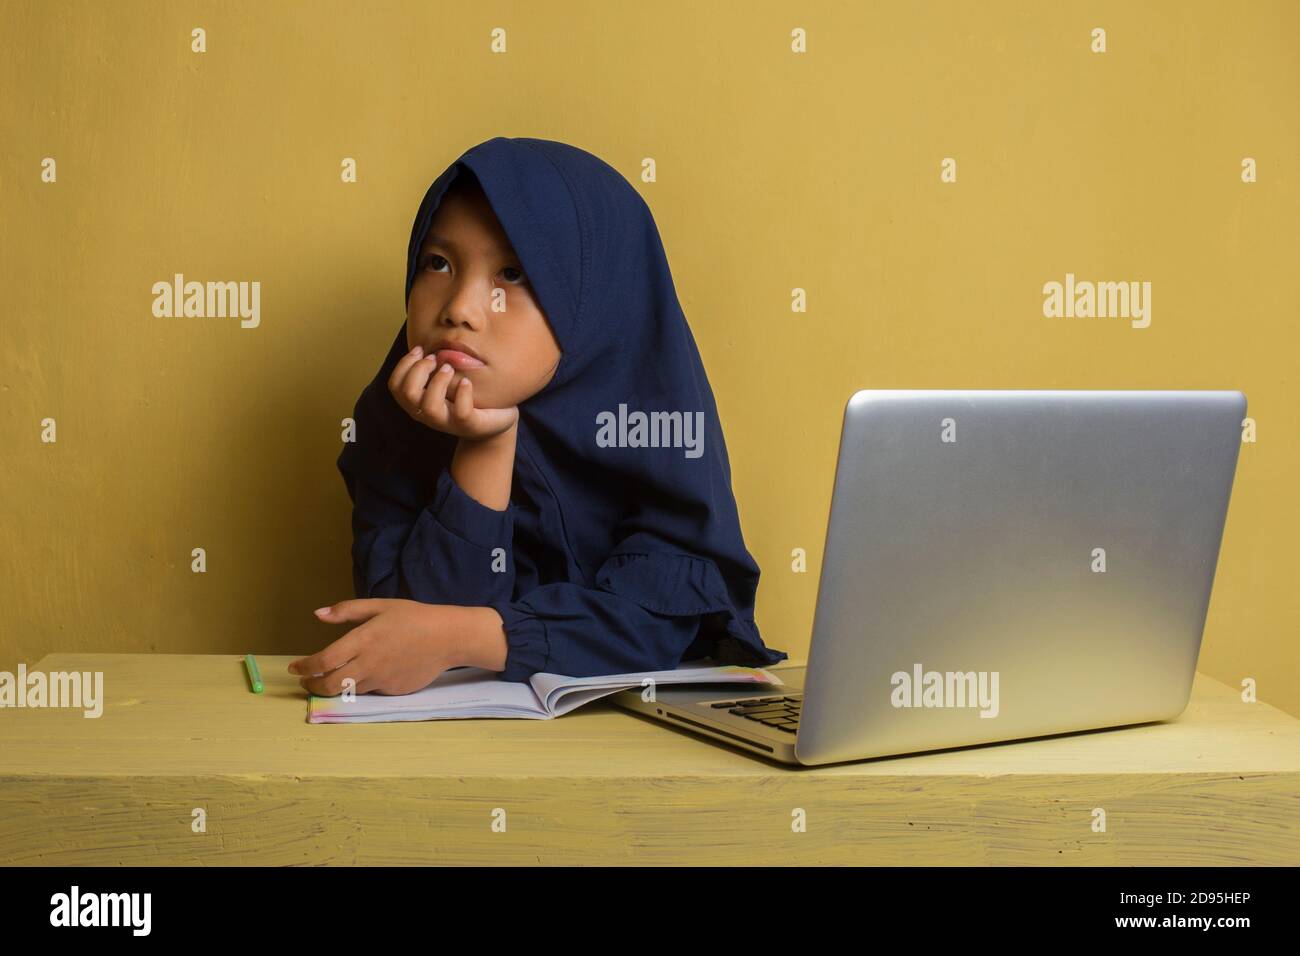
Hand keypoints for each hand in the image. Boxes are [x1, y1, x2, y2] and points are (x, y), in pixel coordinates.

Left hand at [289, 599, 463, 696]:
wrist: (448, 637)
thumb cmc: (414, 617)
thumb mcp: (380, 606)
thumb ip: (347, 610)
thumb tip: (318, 614)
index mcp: (362, 640)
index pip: (322, 662)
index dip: (304, 668)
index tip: (294, 668)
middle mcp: (368, 664)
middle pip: (329, 685)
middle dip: (312, 686)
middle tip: (307, 682)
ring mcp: (381, 680)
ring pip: (349, 690)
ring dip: (336, 686)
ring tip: (333, 678)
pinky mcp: (393, 691)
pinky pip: (371, 690)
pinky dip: (363, 684)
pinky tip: (369, 673)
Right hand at [388, 346, 518, 440]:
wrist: (494, 423)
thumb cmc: (466, 397)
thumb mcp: (445, 381)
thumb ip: (432, 367)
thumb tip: (424, 343)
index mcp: (417, 403)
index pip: (395, 385)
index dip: (403, 364)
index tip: (420, 350)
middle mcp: (427, 414)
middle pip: (407, 394)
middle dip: (419, 370)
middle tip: (436, 359)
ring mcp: (447, 422)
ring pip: (429, 406)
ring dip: (438, 381)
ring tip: (450, 368)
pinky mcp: (468, 424)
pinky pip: (461, 412)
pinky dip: (463, 394)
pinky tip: (467, 382)